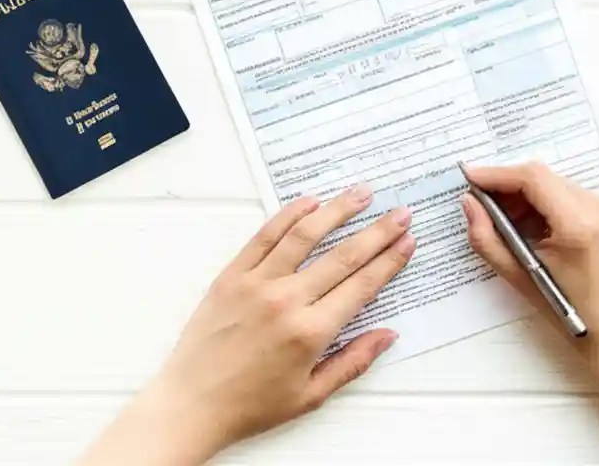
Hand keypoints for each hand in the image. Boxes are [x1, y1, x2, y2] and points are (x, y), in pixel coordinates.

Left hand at [79, 184, 415, 464]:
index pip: (362, 285)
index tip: (407, 242)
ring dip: (338, 210)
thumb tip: (388, 335)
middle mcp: (287, 301)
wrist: (191, 405)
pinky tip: (309, 202)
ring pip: (305, 235)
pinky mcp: (231, 276)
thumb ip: (354, 361)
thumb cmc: (250, 405)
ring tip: (361, 193)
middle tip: (400, 213)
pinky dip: (288, 215)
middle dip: (378, 231)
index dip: (389, 261)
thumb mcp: (311, 395)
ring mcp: (257, 284)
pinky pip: (264, 237)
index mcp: (311, 332)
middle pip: (343, 256)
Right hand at [463, 164, 598, 464]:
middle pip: (542, 177)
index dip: (497, 174)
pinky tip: (527, 226)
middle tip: (480, 203)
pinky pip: (566, 195)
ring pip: (553, 183)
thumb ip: (487, 238)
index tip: (469, 177)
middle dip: (508, 186)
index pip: (533, 179)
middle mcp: (598, 208)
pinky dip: (542, 204)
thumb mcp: (519, 277)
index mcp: (580, 224)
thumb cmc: (569, 312)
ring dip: (524, 195)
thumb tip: (469, 204)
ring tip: (503, 221)